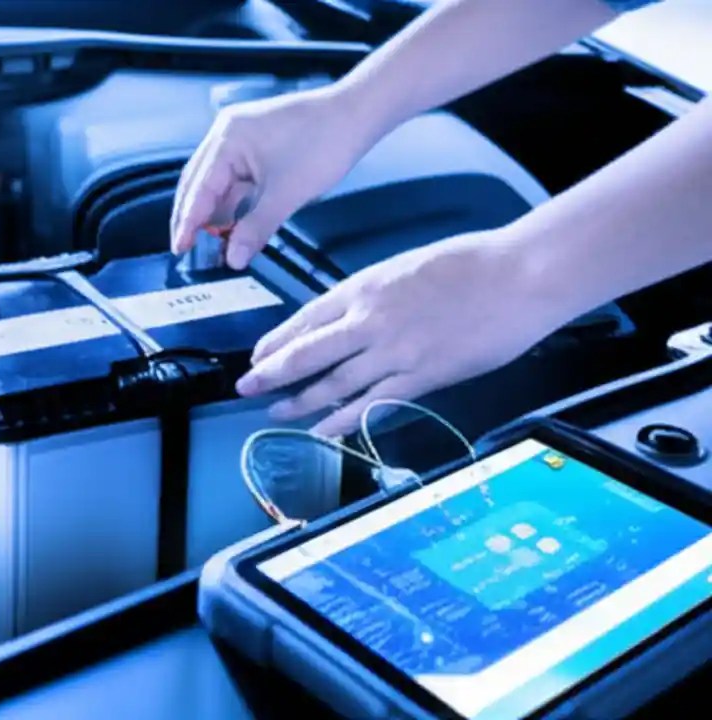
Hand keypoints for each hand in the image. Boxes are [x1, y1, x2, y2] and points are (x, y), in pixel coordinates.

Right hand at [170, 86, 379, 269]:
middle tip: (190, 251)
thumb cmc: (326, 140)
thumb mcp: (288, 193)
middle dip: (195, 219)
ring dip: (216, 213)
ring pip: (219, 184)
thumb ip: (255, 228)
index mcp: (228, 139)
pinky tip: (235, 224)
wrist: (359, 114)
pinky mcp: (258, 147)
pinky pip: (237, 180)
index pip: (197, 188)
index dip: (188, 222)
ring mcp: (243, 139)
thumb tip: (233, 258)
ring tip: (214, 244)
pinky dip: (234, 204)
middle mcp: (228, 134)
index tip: (180, 249)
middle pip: (199, 184)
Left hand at [234, 231, 571, 436]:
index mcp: (365, 286)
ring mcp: (393, 351)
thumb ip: (375, 294)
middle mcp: (369, 319)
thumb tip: (352, 316)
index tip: (259, 355)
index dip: (278, 341)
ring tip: (277, 412)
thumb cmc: (472, 263)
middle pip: (307, 353)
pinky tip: (323, 430)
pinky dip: (343, 420)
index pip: (305, 318)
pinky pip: (371, 403)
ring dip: (300, 401)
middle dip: (270, 373)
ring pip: (332, 383)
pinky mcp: (420, 377)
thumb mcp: (407, 267)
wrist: (518, 275)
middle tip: (246, 387)